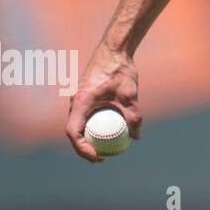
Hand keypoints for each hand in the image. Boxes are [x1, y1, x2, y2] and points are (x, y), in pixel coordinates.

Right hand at [66, 46, 141, 162]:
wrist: (113, 50)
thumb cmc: (120, 69)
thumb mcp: (130, 93)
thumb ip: (133, 115)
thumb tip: (136, 137)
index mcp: (81, 101)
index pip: (73, 132)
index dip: (81, 148)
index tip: (96, 157)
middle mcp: (76, 102)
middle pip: (74, 132)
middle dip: (83, 149)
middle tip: (100, 160)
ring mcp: (79, 100)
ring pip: (79, 125)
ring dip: (88, 139)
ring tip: (104, 152)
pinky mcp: (85, 98)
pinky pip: (86, 117)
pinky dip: (94, 127)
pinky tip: (110, 133)